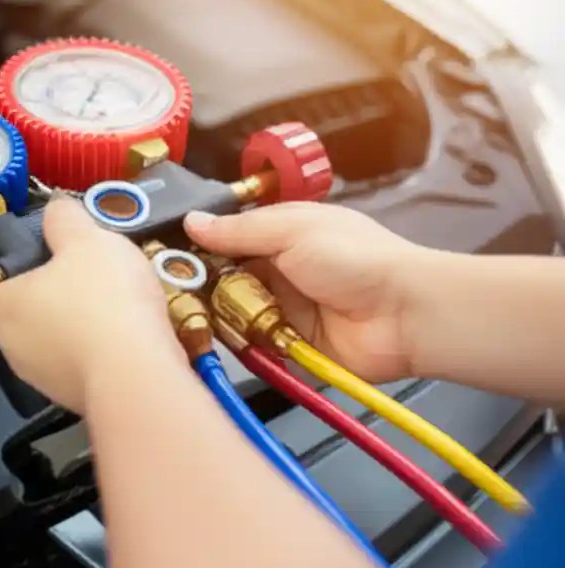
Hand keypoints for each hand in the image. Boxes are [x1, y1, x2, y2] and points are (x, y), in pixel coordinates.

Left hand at [0, 196, 184, 412]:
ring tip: (121, 302)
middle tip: (94, 273)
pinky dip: (103, 349)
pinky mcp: (74, 399)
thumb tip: (55, 206)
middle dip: (61, 293)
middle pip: (31, 310)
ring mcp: (42, 379)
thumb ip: (65, 219)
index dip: (26, 264)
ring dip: (85, 323)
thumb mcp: (85, 239)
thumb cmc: (103, 301)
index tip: (56, 254)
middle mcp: (10, 348)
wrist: (138, 375)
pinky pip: (85, 363)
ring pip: (60, 339)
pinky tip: (130, 335)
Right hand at [185, 203, 427, 383]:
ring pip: (231, 312)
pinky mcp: (286, 346)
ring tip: (182, 313)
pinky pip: (249, 345)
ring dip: (213, 313)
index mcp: (281, 234)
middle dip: (198, 283)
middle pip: (223, 277)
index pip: (227, 237)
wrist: (404, 315)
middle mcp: (277, 270)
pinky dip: (234, 343)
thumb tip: (191, 222)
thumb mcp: (292, 230)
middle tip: (165, 289)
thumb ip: (240, 230)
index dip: (197, 245)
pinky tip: (210, 339)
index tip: (162, 254)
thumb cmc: (355, 259)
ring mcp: (281, 309)